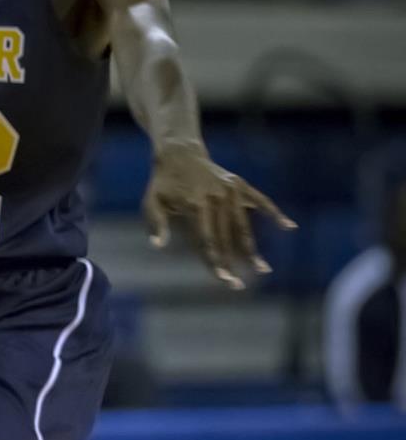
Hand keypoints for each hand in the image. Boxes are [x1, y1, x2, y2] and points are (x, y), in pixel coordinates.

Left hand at [144, 142, 294, 288]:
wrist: (178, 153)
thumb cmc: (163, 183)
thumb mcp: (152, 201)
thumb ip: (157, 223)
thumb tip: (158, 246)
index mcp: (195, 205)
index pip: (206, 240)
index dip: (215, 262)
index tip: (224, 281)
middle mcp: (216, 198)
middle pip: (226, 237)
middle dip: (232, 263)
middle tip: (238, 286)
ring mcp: (230, 190)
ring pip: (244, 225)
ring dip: (252, 249)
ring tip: (262, 269)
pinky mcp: (240, 184)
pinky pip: (261, 200)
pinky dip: (275, 212)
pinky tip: (288, 226)